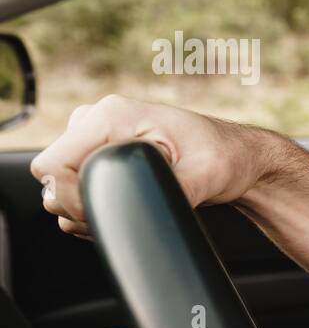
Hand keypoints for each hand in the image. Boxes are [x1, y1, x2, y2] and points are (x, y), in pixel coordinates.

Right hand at [30, 94, 276, 237]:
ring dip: (86, 203)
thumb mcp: (203, 177)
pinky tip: (124, 204)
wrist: (240, 157)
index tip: (99, 212)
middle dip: (76, 203)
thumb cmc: (226, 158)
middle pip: (50, 175)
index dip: (67, 196)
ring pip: (62, 180)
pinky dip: (92, 199)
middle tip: (120, 212)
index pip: (52, 164)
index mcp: (113, 115)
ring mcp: (99, 134)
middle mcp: (99, 119)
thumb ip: (166, 192)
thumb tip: (139, 210)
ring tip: (130, 205)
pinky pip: (76, 179)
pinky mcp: (104, 149)